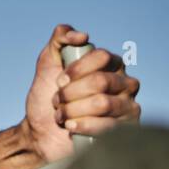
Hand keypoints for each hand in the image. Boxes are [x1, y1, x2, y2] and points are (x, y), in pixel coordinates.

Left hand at [22, 24, 139, 162]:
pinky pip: (107, 127)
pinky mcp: (126, 130)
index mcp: (110, 65)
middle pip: (100, 81)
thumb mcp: (47, 63)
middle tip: (57, 101)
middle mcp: (125, 83)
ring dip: (72, 111)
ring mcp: (128, 107)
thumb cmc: (46, 97)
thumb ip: (60, 39)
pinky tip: (71, 128)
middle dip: (69, 93)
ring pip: (102, 104)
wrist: (40, 133)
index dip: (76, 69)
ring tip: (62, 116)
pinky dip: (81, 127)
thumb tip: (82, 36)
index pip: (102, 56)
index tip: (59, 81)